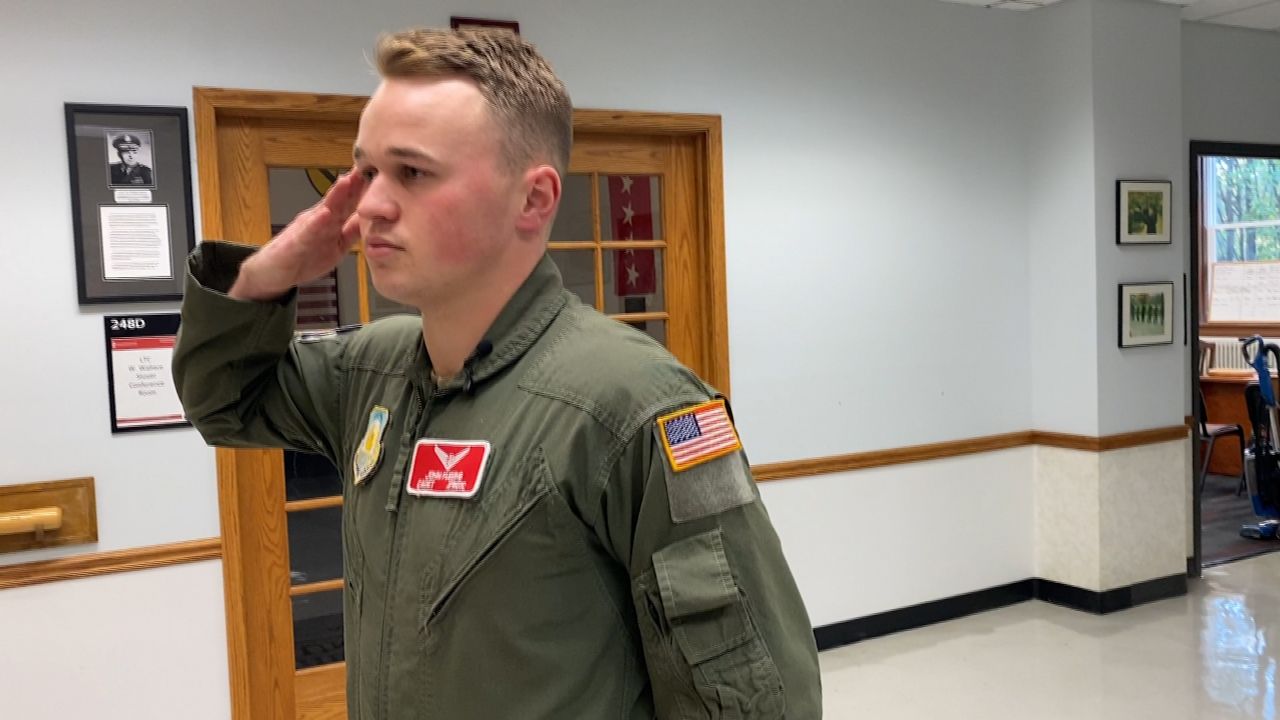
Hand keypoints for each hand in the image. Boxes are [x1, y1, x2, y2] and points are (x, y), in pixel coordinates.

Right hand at [229, 170, 364, 300]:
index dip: (362, 189)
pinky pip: (307, 232)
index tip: (378, 174)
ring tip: (346, 180)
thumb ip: (350, 233)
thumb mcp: (334, 246)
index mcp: (329, 221)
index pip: (348, 202)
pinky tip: (324, 214)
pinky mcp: (295, 242)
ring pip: (323, 209)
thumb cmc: (302, 257)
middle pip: (338, 199)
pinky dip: (316, 223)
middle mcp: (318, 220)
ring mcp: (306, 229)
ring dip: (335, 195)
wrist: (271, 273)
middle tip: (365, 166)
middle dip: (352, 184)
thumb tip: (369, 221)